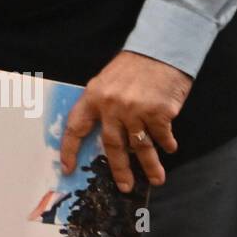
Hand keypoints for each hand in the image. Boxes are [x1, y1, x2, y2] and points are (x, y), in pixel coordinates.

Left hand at [60, 50, 192, 191]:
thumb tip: (106, 137)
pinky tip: (170, 148)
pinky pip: (161, 136)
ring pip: (140, 146)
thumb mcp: (107, 81)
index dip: (69, 149)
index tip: (67, 168)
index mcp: (93, 96)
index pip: (75, 127)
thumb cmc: (133, 66)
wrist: (160, 50)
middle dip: (119, 169)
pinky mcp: (158, 113)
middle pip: (112, 145)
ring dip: (150, 166)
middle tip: (124, 186)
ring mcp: (135, 110)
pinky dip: (167, 144)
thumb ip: (103, 106)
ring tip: (156, 180)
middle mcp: (112, 106)